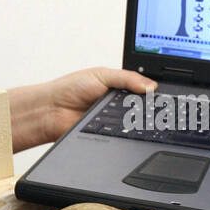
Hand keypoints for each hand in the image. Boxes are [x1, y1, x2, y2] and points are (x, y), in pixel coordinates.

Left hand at [39, 67, 154, 143]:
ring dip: (133, 118)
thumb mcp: (101, 74)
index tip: (157, 92)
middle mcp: (117, 103)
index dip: (150, 91)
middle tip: (147, 102)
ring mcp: (114, 120)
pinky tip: (120, 124)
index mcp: (118, 86)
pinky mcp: (109, 135)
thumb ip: (127, 78)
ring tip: (130, 111)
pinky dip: (124, 130)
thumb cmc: (69, 88)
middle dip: (144, 105)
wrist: (51, 110)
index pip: (141, 89)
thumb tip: (150, 86)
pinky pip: (123, 134)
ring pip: (134, 122)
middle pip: (140, 106)